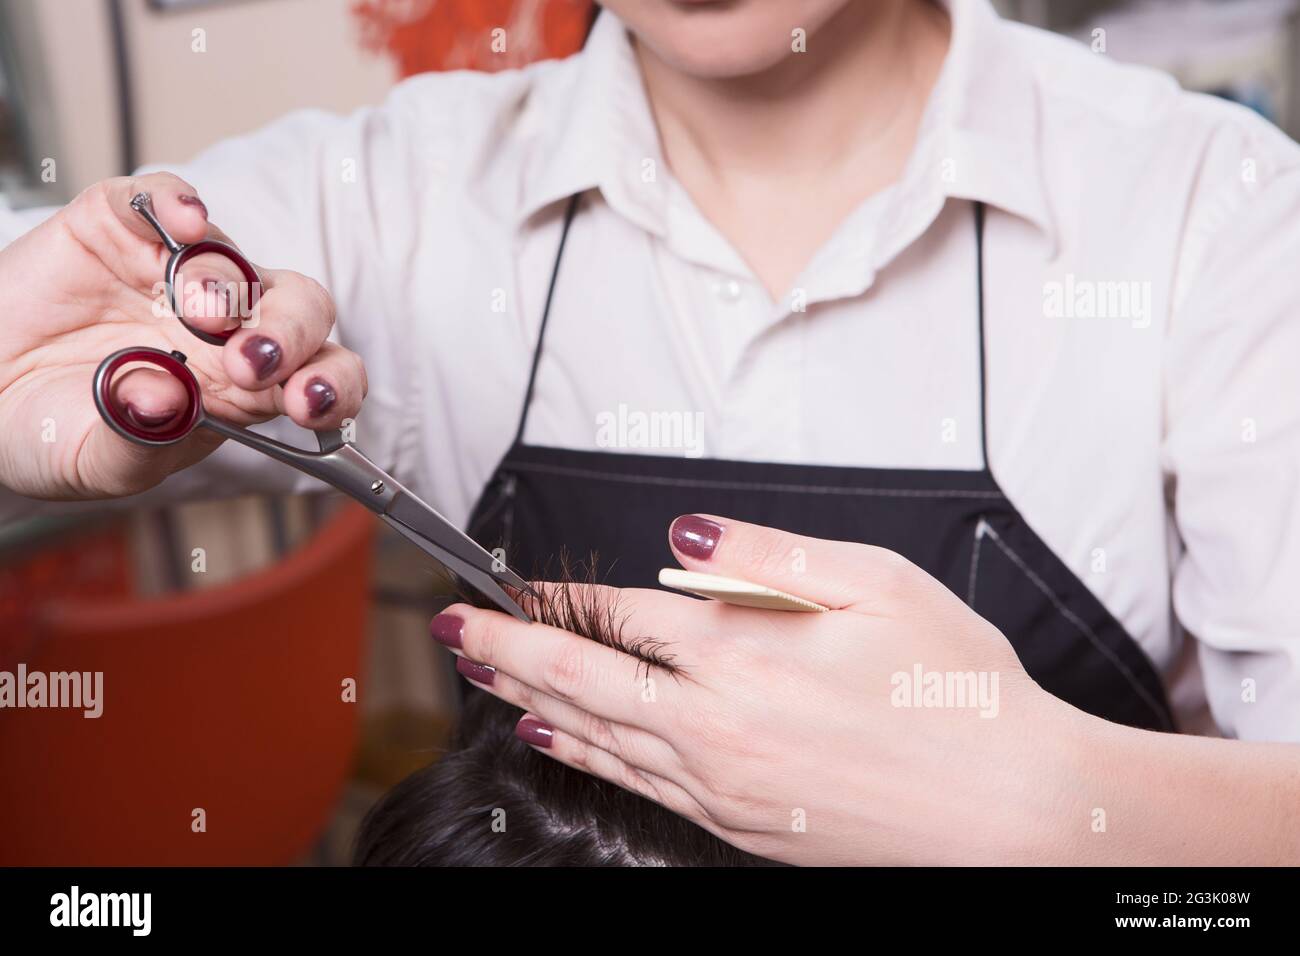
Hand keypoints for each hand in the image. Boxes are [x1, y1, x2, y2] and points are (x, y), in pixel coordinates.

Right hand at [0, 172, 365, 498]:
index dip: (331, 386)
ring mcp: (177, 272)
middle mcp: (227, 328)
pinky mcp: (122, 226)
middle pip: (301, 310)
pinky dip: (178, 200)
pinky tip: (184, 221)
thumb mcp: (96, 462)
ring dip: (229, 283)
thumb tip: (170, 402)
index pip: (321, 377)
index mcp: (243, 389)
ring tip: (196, 311)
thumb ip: (141, 442)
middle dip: (293, 332)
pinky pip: (163, 198)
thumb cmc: (49, 432)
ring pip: (237, 258)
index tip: (307, 402)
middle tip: (253, 361)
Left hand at [437, 515, 1090, 864]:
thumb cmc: (961, 695)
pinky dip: (585, 756)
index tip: (515, 579)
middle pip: (580, 679)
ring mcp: (723, 784)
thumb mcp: (879, 585)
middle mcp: (717, 726)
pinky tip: (557, 741)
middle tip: (454, 629)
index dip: (559, 591)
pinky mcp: (741, 823)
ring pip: (596, 736)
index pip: (622, 613)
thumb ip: (769, 556)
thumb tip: (689, 538)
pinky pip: (637, 785)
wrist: (1016, 811)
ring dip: (530, 700)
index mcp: (745, 657)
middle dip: (506, 649)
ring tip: (483, 677)